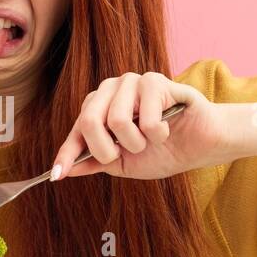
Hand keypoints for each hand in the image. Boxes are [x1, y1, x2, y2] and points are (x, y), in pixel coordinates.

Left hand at [49, 72, 234, 179]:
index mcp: (99, 107)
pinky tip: (167, 127)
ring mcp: (131, 82)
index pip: (77, 130)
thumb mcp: (124, 164)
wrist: (200, 145)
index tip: (56, 175)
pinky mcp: (155, 81)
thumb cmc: (162, 151)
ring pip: (117, 120)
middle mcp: (110, 89)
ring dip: (137, 143)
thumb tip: (63, 171)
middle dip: (107, 150)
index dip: (66, 154)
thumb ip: (95, 163)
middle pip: (89, 121)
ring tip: (151, 139)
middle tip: (128, 153)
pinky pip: (145, 119)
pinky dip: (158, 134)